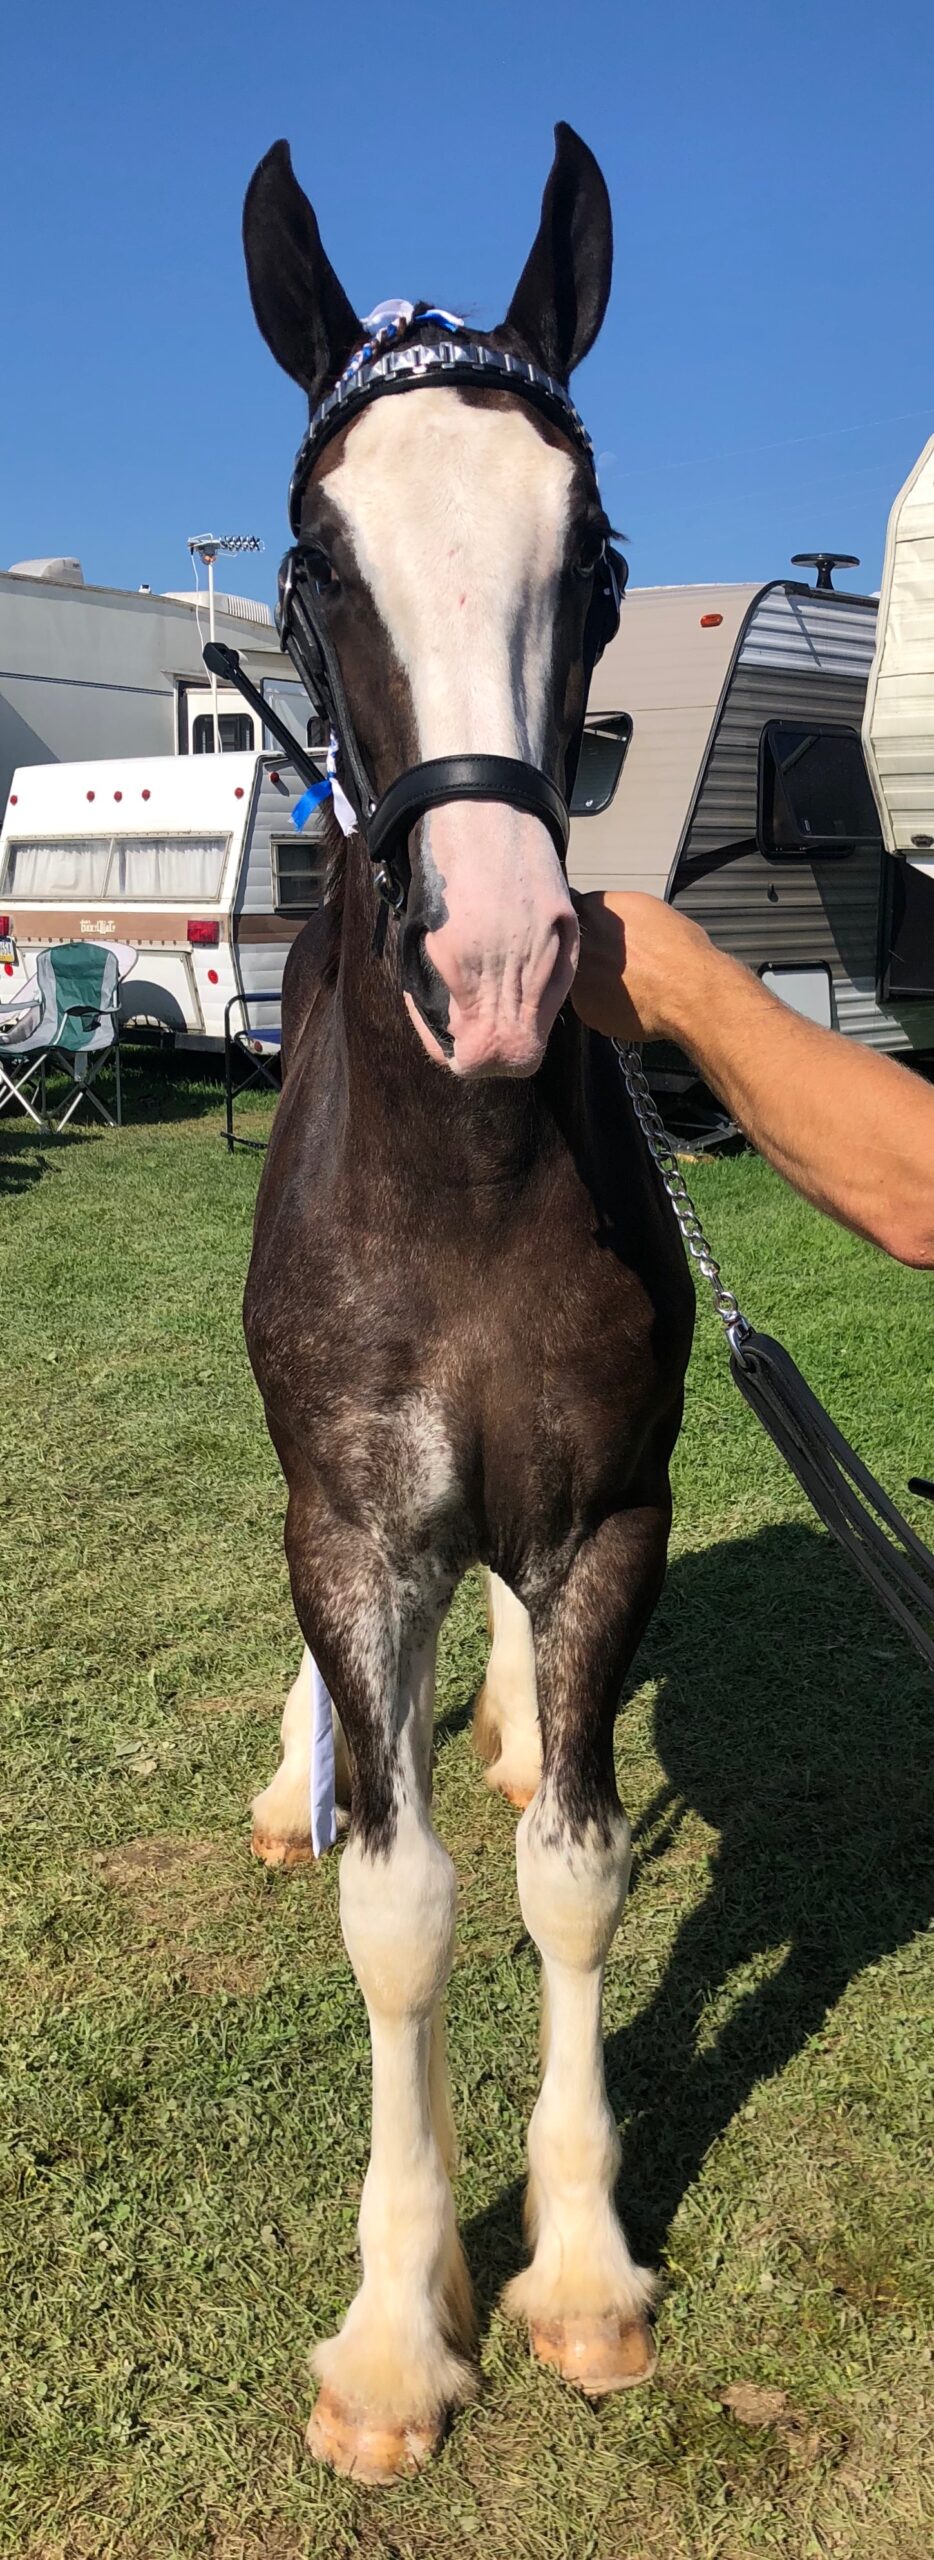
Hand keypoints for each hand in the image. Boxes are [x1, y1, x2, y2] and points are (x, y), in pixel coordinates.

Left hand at [571, 891, 704, 1042]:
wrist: (689, 990)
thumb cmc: (681, 950)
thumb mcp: (652, 910)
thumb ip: (622, 913)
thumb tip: (620, 921)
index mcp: (595, 908)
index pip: (576, 910)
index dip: (590, 924)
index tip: (601, 932)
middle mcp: (580, 940)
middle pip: (574, 944)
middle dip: (591, 951)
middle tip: (615, 960)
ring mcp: (578, 974)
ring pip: (579, 976)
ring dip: (595, 979)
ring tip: (626, 983)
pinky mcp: (584, 1007)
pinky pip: (589, 1004)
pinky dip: (603, 1005)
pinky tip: (627, 1002)